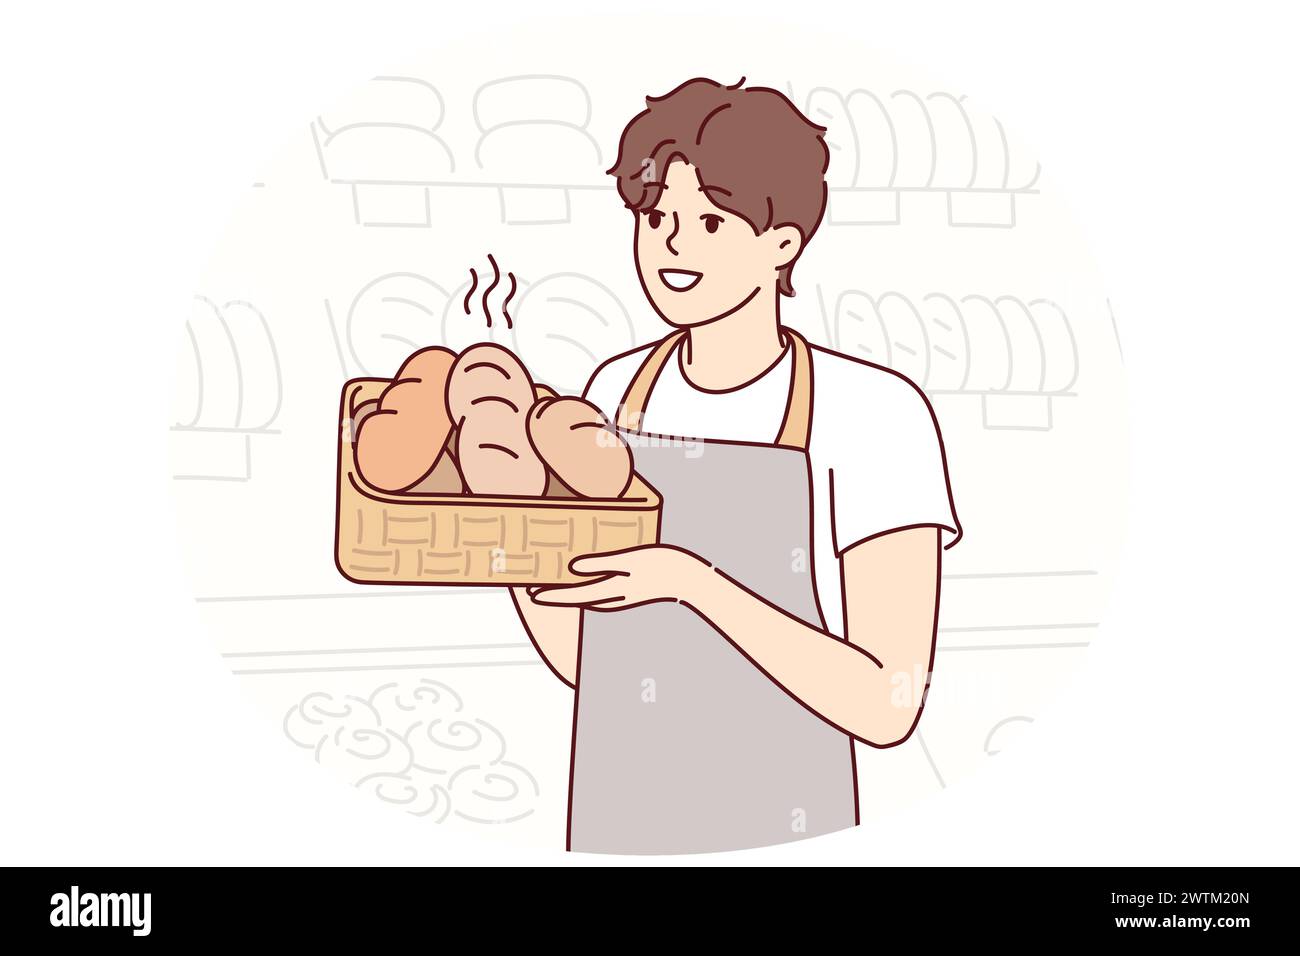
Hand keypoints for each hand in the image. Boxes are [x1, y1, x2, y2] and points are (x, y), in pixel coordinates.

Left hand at [527, 545, 711, 611]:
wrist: (688, 579)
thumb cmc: (661, 566)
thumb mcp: (629, 559)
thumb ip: (600, 563)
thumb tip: (573, 568)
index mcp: (610, 589)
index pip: (573, 595)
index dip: (550, 594)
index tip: (531, 594)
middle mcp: (612, 597)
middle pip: (576, 597)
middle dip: (555, 594)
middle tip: (534, 587)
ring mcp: (621, 597)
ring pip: (587, 596)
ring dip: (569, 591)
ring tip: (553, 583)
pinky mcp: (628, 592)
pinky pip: (600, 593)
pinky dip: (585, 587)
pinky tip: (585, 579)